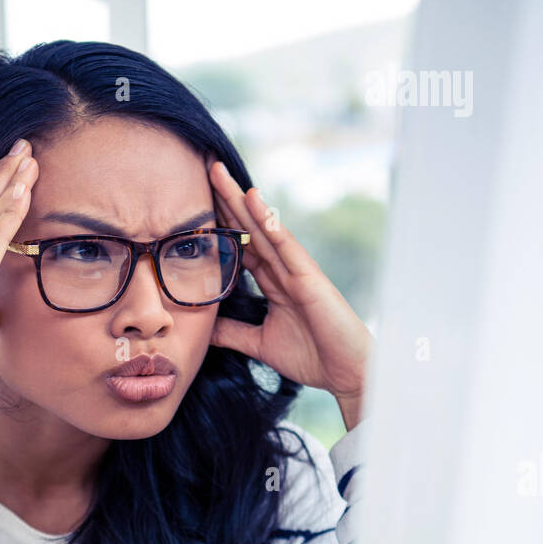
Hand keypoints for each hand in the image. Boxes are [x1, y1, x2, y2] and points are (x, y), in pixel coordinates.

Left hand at [207, 160, 372, 424]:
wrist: (346, 373)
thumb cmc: (312, 356)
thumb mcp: (260, 344)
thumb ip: (233, 333)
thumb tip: (204, 328)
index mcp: (273, 283)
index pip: (242, 248)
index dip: (221, 227)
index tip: (196, 206)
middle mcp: (283, 270)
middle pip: (249, 230)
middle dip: (227, 202)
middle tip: (206, 170)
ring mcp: (297, 270)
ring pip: (264, 229)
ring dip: (242, 202)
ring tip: (221, 175)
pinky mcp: (310, 277)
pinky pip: (286, 246)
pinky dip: (270, 224)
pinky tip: (254, 201)